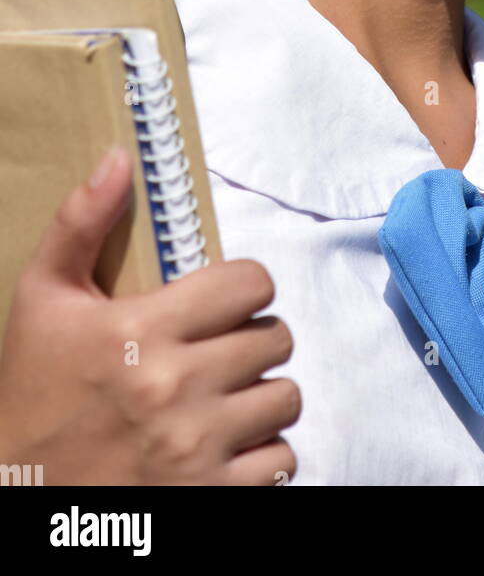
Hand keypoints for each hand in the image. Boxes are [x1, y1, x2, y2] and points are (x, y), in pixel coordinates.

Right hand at [0, 145, 299, 484]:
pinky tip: (228, 444)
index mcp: (139, 331)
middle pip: (275, 337)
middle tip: (219, 351)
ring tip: (224, 396)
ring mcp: (196, 449)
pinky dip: (263, 453)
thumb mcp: (43, 299)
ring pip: (285, 397)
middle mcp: (174, 389)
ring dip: (261, 395)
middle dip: (251, 338)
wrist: (17, 495)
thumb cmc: (33, 393)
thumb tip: (120, 157)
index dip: (242, 288)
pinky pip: (283, 460)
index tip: (222, 301)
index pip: (251, 284)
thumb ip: (81, 222)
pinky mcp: (212, 498)